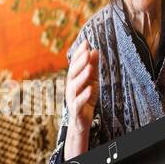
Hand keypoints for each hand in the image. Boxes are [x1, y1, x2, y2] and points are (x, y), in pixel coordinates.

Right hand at [63, 39, 97, 157]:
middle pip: (73, 73)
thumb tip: (94, 50)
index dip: (79, 54)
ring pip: (74, 86)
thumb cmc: (86, 99)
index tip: (86, 42)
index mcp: (73, 79)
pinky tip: (91, 88)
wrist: (81, 121)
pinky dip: (84, 95)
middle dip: (79, 62)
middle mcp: (70, 87)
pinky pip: (79, 102)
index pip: (75, 64)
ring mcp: (72, 99)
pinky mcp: (76, 110)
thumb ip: (92, 67)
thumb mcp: (91, 81)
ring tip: (89, 67)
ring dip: (82, 76)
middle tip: (87, 51)